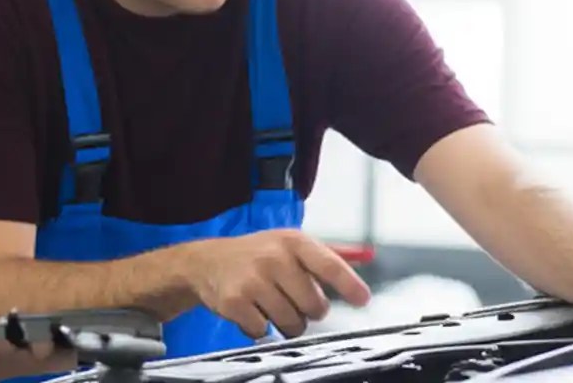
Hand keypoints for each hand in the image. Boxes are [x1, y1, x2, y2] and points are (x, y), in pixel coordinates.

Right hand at [182, 229, 371, 338]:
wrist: (206, 262)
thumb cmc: (257, 255)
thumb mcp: (289, 244)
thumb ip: (326, 255)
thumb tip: (366, 256)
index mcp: (293, 242)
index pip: (329, 264)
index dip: (349, 284)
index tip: (363, 299)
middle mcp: (274, 258)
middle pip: (314, 305)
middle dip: (309, 311)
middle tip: (296, 302)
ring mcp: (253, 280)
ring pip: (291, 323)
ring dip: (286, 323)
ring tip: (273, 306)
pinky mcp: (234, 302)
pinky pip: (263, 331)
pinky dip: (260, 327)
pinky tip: (252, 310)